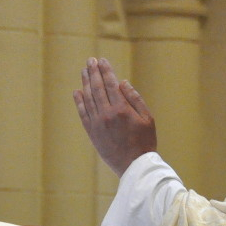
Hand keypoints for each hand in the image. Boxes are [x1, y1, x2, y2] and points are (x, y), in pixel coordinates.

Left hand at [73, 57, 156, 175]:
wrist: (134, 166)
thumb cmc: (145, 142)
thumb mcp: (148, 119)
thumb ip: (135, 99)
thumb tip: (122, 82)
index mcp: (122, 109)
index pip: (110, 84)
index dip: (105, 71)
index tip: (102, 60)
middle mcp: (107, 114)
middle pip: (96, 88)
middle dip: (93, 72)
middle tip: (90, 61)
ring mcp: (97, 123)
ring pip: (87, 98)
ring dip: (85, 83)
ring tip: (84, 71)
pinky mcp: (92, 133)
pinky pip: (83, 113)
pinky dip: (79, 101)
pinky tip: (77, 92)